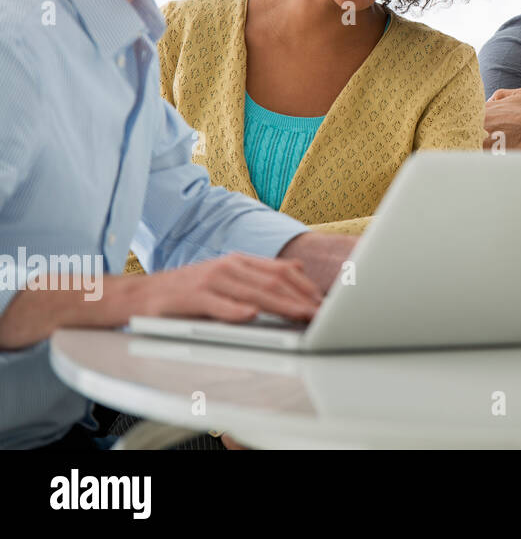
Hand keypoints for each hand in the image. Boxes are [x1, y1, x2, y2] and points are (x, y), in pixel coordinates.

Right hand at [138, 253, 322, 322]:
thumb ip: (260, 274)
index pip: (281, 271)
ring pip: (253, 292)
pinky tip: (252, 316)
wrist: (141, 294)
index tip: (322, 302)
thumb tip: (298, 269)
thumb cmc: (188, 291)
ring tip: (300, 315)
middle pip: (273, 282)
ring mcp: (210, 280)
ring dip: (281, 305)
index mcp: (240, 262)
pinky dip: (236, 310)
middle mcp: (228, 267)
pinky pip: (218, 304)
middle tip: (319, 314)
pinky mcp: (192, 297)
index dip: (305, 286)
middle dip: (300, 299)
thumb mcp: (228, 276)